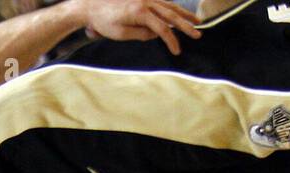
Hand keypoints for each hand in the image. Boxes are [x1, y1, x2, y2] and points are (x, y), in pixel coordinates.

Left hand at [80, 0, 200, 54]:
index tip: (178, 51)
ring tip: (196, 21)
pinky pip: (162, 2)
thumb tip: (156, 35)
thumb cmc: (103, 22)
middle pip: (171, 14)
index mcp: (140, 12)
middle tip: (198, 34)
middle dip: (186, 25)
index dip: (172, 41)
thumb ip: (141, 34)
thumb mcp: (121, 34)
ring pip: (169, 5)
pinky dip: (172, 8)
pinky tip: (179, 14)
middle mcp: (146, 2)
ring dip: (183, 14)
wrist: (91, 6)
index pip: (162, 29)